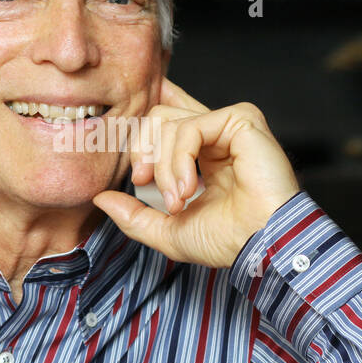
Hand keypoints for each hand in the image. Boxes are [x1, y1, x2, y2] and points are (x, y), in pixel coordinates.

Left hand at [92, 78, 300, 267]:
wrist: (261, 245)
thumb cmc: (227, 241)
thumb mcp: (167, 231)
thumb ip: (133, 215)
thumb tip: (100, 198)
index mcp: (202, 154)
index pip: (163, 120)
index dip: (140, 136)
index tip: (137, 176)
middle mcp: (215, 135)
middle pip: (156, 117)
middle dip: (143, 152)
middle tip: (145, 183)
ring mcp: (228, 125)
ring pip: (167, 122)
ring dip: (163, 167)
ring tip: (178, 200)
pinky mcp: (241, 120)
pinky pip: (189, 127)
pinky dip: (180, 160)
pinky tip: (190, 188)